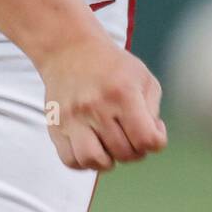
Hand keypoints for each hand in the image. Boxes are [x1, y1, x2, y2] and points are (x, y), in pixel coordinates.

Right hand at [40, 30, 166, 171]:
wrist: (70, 48)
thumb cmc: (113, 66)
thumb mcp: (143, 77)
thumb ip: (153, 110)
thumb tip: (151, 141)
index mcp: (123, 93)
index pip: (146, 139)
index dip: (156, 142)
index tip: (153, 130)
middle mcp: (97, 107)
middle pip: (124, 153)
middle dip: (135, 151)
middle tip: (132, 136)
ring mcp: (73, 118)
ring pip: (95, 161)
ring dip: (109, 161)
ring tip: (111, 146)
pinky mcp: (56, 125)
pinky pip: (70, 160)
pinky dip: (85, 162)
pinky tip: (93, 147)